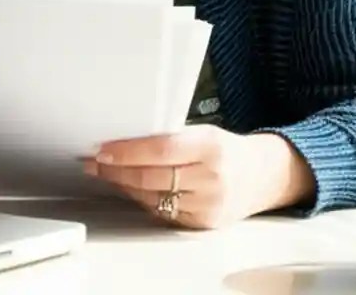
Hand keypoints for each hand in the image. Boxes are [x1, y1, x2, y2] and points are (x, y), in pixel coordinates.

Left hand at [83, 126, 314, 228]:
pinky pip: (162, 212)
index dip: (127, 152)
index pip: (161, 150)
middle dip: (116, 170)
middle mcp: (212, 178)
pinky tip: (131, 188)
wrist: (261, 177)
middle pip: (152, 177)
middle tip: (94, 162)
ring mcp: (208, 205)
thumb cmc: (226, 150)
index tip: (102, 150)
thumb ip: (170, 138)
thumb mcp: (204, 132)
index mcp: (212, 147)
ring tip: (107, 173)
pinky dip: (143, 199)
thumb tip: (122, 141)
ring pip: (152, 198)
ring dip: (124, 185)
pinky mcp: (202, 224)